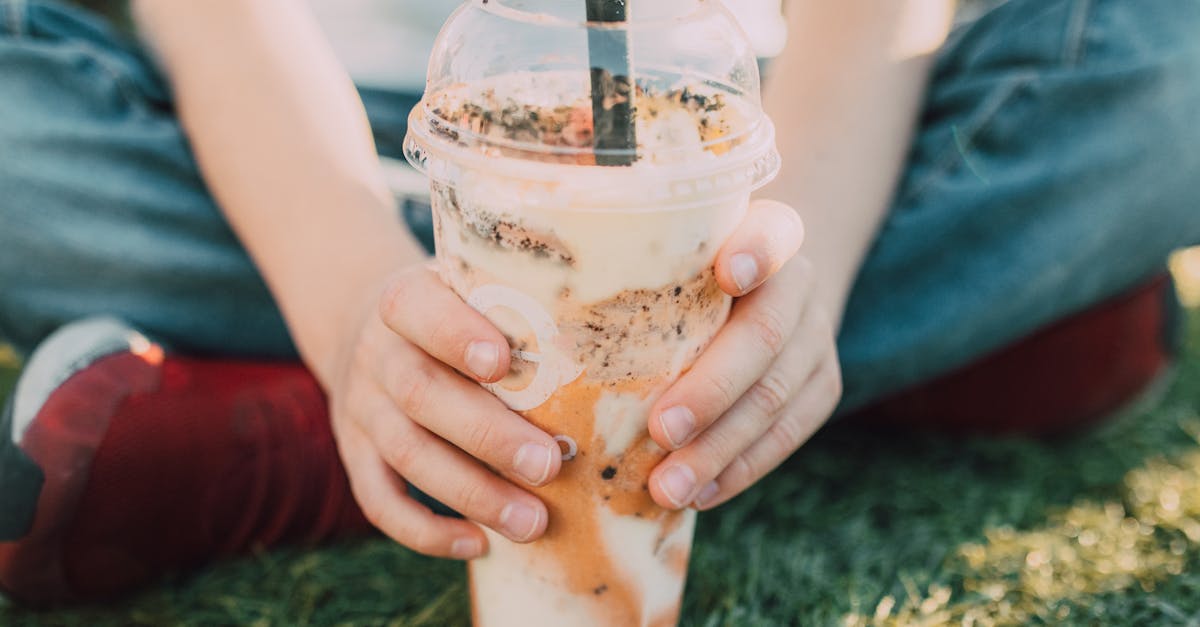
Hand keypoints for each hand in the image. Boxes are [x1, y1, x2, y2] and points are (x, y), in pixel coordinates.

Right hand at [325, 264, 562, 559]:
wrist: (367, 329)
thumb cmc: (458, 313)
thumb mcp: (474, 290)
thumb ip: (522, 310)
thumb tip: (623, 356)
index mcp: (407, 300)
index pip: (415, 307)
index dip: (454, 335)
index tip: (502, 363)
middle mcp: (378, 353)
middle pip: (421, 393)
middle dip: (487, 435)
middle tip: (549, 466)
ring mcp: (362, 407)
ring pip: (406, 454)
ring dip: (472, 493)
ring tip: (532, 524)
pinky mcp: (356, 455)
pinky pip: (380, 501)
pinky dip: (426, 532)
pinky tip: (478, 545)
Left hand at [647, 199, 842, 510]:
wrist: (764, 288)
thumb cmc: (686, 271)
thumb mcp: (668, 252)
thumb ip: (633, 264)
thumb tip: (535, 308)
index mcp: (765, 233)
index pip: (771, 232)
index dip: (756, 252)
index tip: (728, 272)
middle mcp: (798, 281)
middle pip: (766, 335)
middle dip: (711, 390)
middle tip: (659, 431)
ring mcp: (816, 337)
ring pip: (777, 397)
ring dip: (720, 449)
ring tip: (668, 487)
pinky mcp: (822, 385)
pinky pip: (789, 435)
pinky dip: (741, 469)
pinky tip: (700, 495)